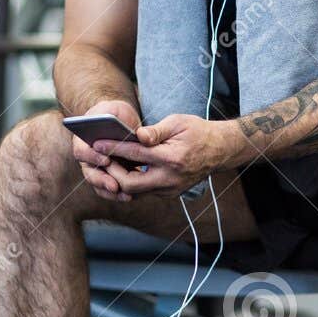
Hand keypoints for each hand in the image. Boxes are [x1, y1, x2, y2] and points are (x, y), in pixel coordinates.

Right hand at [71, 99, 142, 201]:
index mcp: (82, 139)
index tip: (106, 160)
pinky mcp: (107, 176)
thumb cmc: (116, 113)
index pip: (81, 150)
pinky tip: (130, 197)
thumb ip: (123, 117)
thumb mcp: (118, 109)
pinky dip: (116, 194)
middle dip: (101, 180)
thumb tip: (140, 134)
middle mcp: (86, 156)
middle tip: (115, 186)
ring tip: (125, 196)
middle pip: (89, 172)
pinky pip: (107, 189)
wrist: (119, 122)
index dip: (92, 157)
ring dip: (109, 191)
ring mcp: (95, 168)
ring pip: (98, 184)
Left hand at [109, 113, 237, 198]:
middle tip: (102, 157)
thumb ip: (155, 131)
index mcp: (172, 158)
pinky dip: (132, 182)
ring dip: (119, 179)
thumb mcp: (178, 122)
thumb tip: (135, 135)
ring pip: (135, 192)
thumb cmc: (198, 131)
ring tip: (110, 163)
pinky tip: (124, 169)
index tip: (97, 143)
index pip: (135, 155)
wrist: (220, 150)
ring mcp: (170, 189)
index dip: (113, 148)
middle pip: (129, 184)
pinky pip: (145, 191)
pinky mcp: (170, 193)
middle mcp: (170, 178)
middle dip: (111, 172)